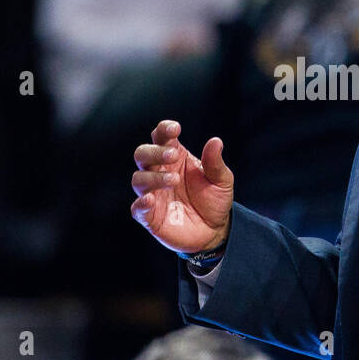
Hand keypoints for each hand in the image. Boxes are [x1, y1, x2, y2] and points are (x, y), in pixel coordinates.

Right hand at [131, 119, 233, 254]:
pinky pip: (137, 208)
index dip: (163, 130)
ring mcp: (152, 193)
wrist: (215, 230)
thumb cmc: (214, 200)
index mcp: (174, 157)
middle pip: (142, 154)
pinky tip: (151, 199)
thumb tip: (215, 141)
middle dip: (155, 151)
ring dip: (154, 176)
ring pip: (139, 178)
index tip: (175, 129)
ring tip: (174, 180)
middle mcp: (159, 172)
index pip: (160, 137)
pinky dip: (141, 203)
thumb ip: (215, 162)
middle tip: (173, 156)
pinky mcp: (150, 216)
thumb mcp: (222, 180)